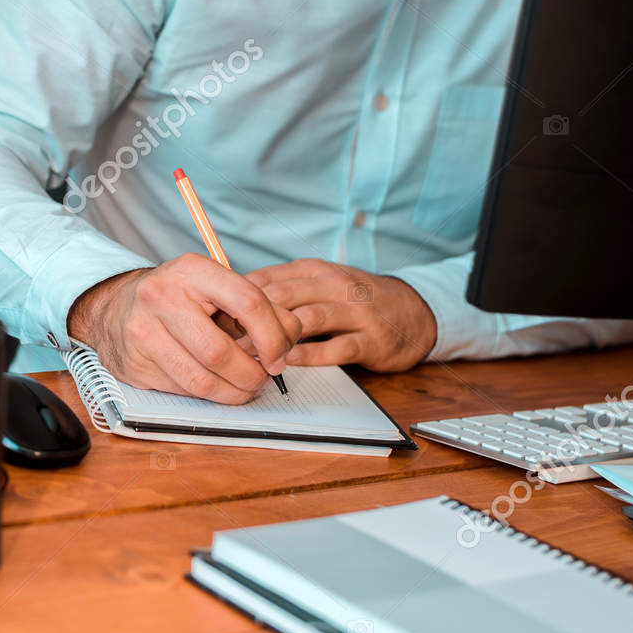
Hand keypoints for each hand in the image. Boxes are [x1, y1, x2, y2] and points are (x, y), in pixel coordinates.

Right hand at [66, 255, 302, 403]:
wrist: (114, 309)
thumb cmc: (177, 298)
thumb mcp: (214, 287)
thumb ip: (257, 307)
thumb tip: (290, 337)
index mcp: (191, 271)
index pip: (248, 302)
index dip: (273, 336)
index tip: (280, 355)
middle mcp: (161, 297)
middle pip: (221, 352)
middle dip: (252, 375)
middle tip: (263, 378)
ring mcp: (142, 333)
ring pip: (202, 381)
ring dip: (233, 393)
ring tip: (245, 387)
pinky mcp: (134, 365)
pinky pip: (183, 391)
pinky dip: (208, 395)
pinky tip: (215, 386)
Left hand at [245, 259, 435, 371]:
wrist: (414, 312)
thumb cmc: (356, 299)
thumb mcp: (322, 282)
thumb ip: (284, 289)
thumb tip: (233, 304)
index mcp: (316, 270)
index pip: (267, 279)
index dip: (237, 300)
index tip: (218, 319)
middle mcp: (335, 285)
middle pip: (282, 296)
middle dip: (250, 319)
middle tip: (227, 340)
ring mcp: (355, 312)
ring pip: (307, 319)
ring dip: (276, 338)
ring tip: (252, 355)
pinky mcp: (370, 340)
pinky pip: (335, 348)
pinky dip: (309, 356)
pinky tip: (289, 362)